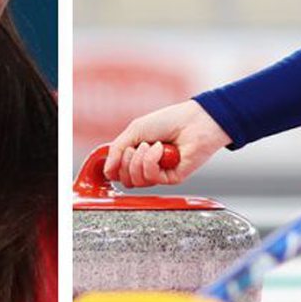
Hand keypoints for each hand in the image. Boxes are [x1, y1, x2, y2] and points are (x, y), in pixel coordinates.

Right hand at [103, 99, 231, 187]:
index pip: (118, 171)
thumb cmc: (168, 121)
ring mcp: (159, 173)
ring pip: (136, 180)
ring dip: (140, 159)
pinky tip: (161, 149)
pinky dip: (152, 160)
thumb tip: (106, 172)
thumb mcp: (135, 130)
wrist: (194, 121)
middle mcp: (147, 166)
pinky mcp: (171, 178)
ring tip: (152, 145)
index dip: (115, 164)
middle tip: (137, 146)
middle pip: (125, 179)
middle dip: (126, 161)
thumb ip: (116, 150)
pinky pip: (151, 177)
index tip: (122, 150)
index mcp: (138, 155)